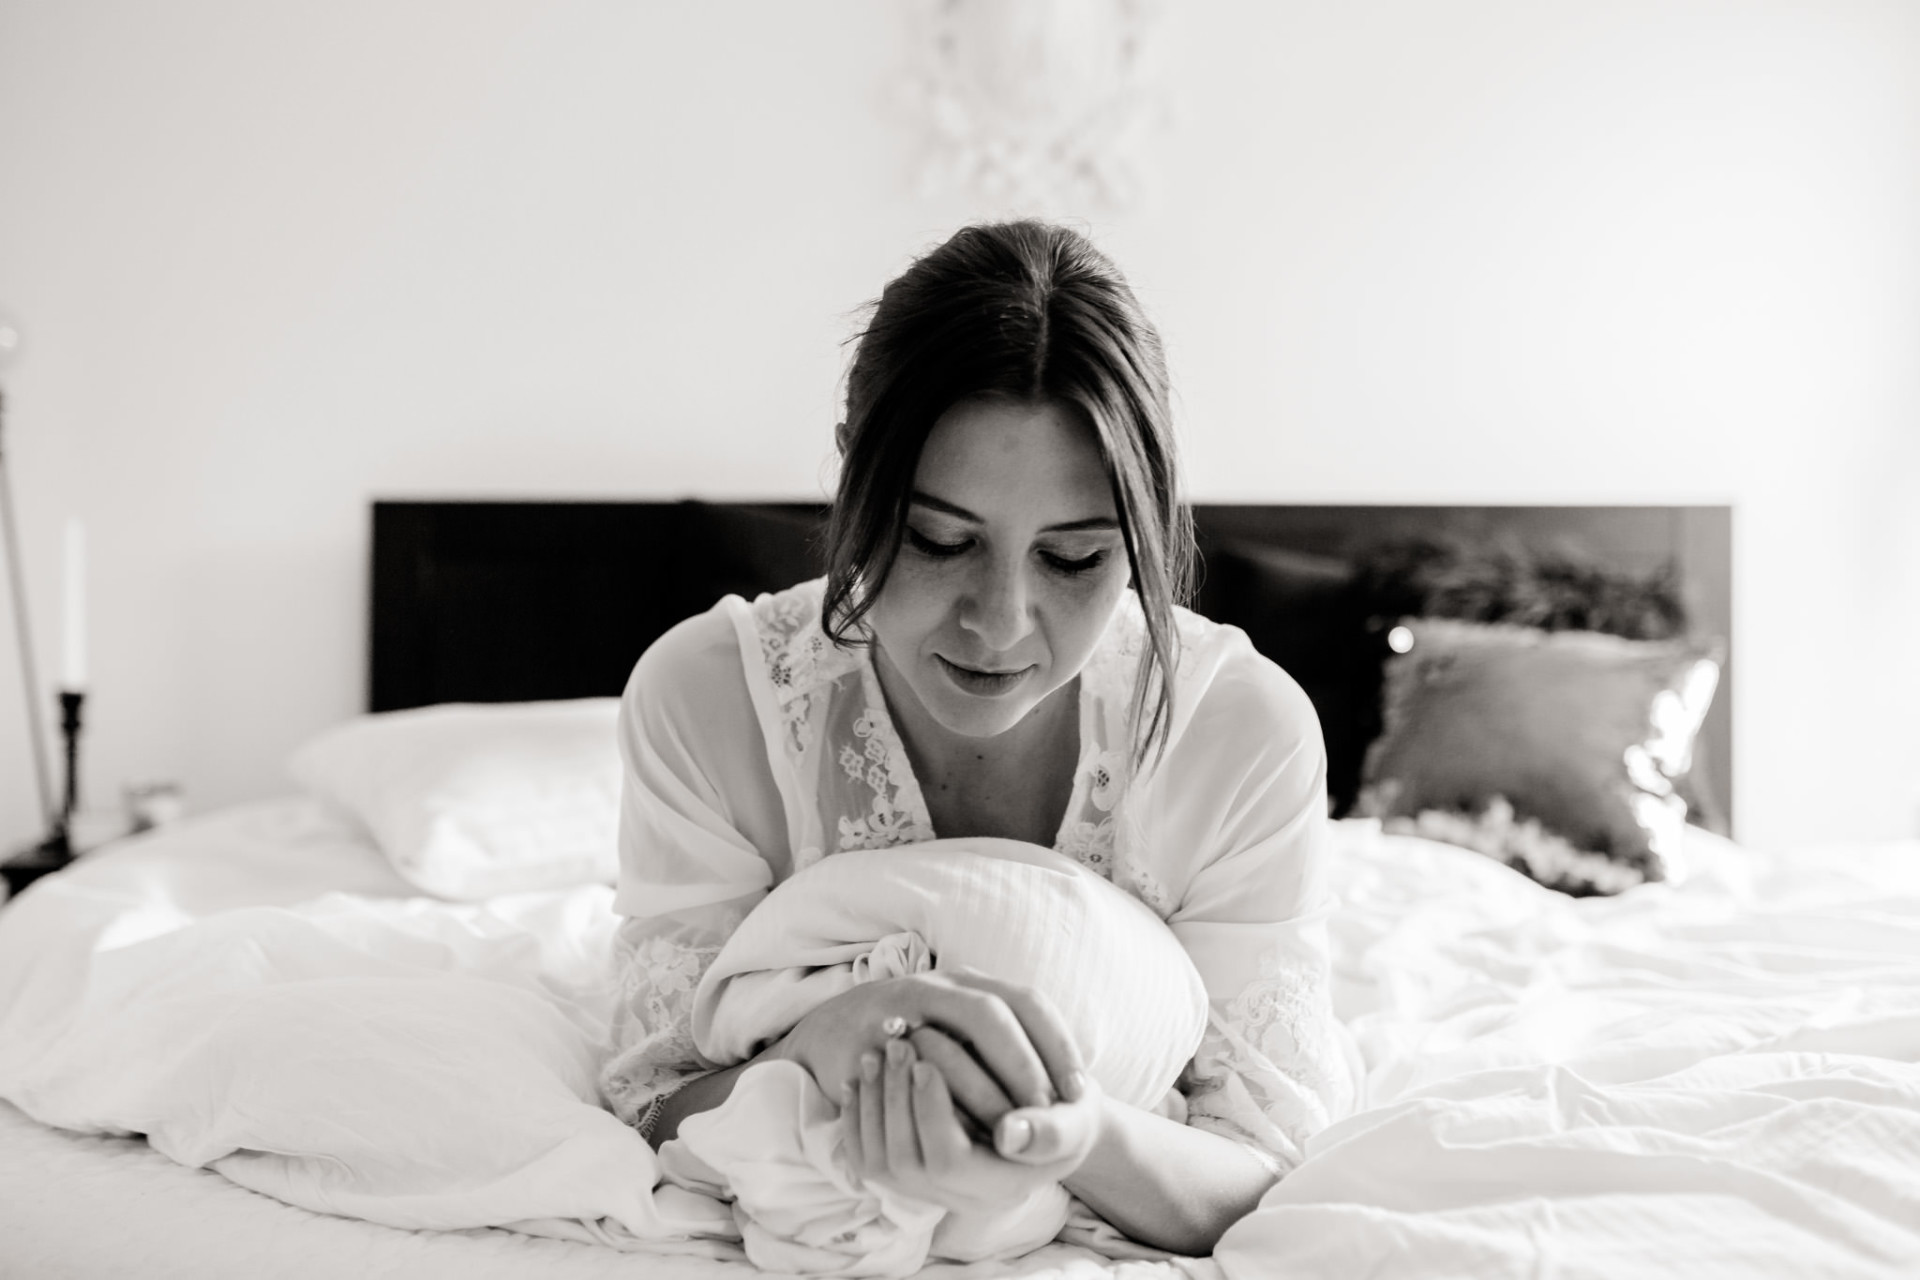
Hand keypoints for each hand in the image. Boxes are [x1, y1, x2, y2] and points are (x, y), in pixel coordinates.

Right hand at [778, 968, 1084, 1128]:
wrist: (831, 1031)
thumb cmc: (911, 1038)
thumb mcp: (959, 1029)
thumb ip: (1001, 1045)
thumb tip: (1065, 1088)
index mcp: (970, 983)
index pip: (1028, 1001)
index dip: (1058, 1043)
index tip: (1079, 1090)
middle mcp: (938, 985)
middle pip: (994, 1013)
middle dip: (1026, 1063)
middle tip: (1050, 1110)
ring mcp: (900, 1007)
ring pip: (950, 1040)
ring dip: (986, 1087)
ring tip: (1011, 1128)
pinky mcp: (870, 1038)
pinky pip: (908, 1066)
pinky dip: (935, 1097)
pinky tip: (954, 1126)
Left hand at [839, 1037, 1102, 1218]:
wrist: (1051, 1122)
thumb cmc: (1067, 1113)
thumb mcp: (1076, 1121)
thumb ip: (1050, 1132)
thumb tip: (1010, 1136)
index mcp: (1002, 1185)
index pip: (949, 1161)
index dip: (931, 1111)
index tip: (925, 1061)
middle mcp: (964, 1198)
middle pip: (908, 1160)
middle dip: (897, 1097)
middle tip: (895, 1044)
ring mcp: (934, 1190)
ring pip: (883, 1160)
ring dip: (875, 1101)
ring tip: (876, 1053)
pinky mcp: (912, 1176)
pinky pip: (866, 1159)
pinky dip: (857, 1116)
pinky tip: (858, 1079)